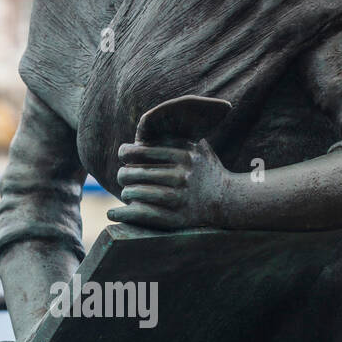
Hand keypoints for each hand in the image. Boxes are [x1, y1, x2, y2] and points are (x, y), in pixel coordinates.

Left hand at [106, 139, 231, 229]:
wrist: (228, 200)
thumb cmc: (203, 169)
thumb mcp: (195, 145)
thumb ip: (174, 134)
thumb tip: (146, 123)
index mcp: (183, 155)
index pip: (139, 152)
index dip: (125, 153)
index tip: (124, 156)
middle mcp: (182, 176)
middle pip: (133, 173)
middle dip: (124, 175)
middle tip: (125, 177)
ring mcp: (179, 199)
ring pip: (134, 193)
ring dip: (126, 193)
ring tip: (128, 192)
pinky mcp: (176, 219)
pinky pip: (142, 215)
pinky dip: (123, 214)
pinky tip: (113, 213)